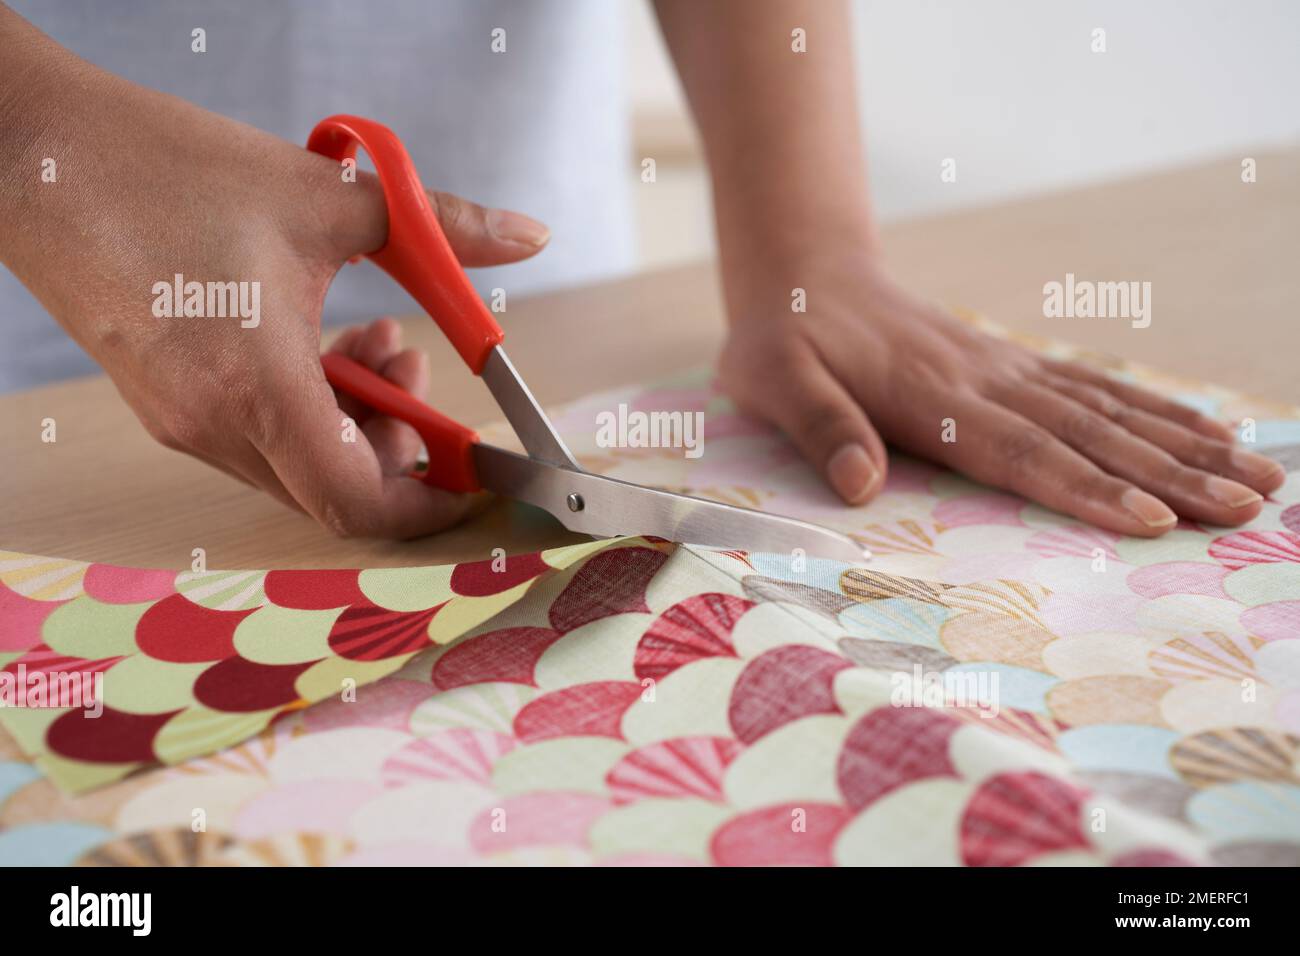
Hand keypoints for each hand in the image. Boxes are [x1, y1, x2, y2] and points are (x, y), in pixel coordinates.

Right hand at [0, 24, 548, 537]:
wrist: (32, 153)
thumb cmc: (164, 169)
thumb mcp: (327, 196)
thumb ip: (441, 227)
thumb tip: (529, 235)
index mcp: (256, 389)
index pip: (359, 502)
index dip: (429, 503)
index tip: (472, 472)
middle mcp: (213, 426)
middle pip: (336, 485)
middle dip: (398, 439)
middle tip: (413, 359)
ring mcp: (181, 420)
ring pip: (298, 460)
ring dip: (356, 412)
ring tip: (374, 329)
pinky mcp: (164, 401)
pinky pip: (258, 434)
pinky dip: (308, 402)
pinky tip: (321, 331)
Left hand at [717, 258, 1284, 535]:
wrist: (807, 274)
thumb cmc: (784, 338)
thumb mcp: (774, 379)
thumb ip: (820, 427)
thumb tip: (860, 485)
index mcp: (932, 398)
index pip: (1022, 449)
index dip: (1087, 487)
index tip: (1153, 520)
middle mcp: (985, 382)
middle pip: (1089, 433)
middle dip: (1170, 473)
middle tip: (1246, 507)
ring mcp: (1005, 368)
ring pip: (1107, 409)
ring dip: (1183, 444)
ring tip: (1257, 475)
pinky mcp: (1010, 363)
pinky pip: (1093, 386)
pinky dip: (1152, 410)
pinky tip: (1202, 428)